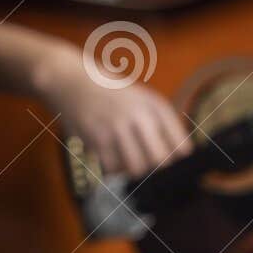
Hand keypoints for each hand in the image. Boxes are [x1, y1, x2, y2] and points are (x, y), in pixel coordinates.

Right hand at [38, 46, 190, 176]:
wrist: (71, 80)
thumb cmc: (109, 92)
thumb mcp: (140, 98)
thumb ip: (159, 123)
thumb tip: (177, 156)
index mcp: (156, 106)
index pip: (181, 145)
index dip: (179, 161)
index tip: (172, 166)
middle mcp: (141, 115)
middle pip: (161, 160)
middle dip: (157, 171)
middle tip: (150, 172)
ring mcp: (118, 127)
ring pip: (137, 168)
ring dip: (134, 172)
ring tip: (128, 164)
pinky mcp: (97, 138)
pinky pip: (113, 168)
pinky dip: (113, 169)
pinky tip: (109, 158)